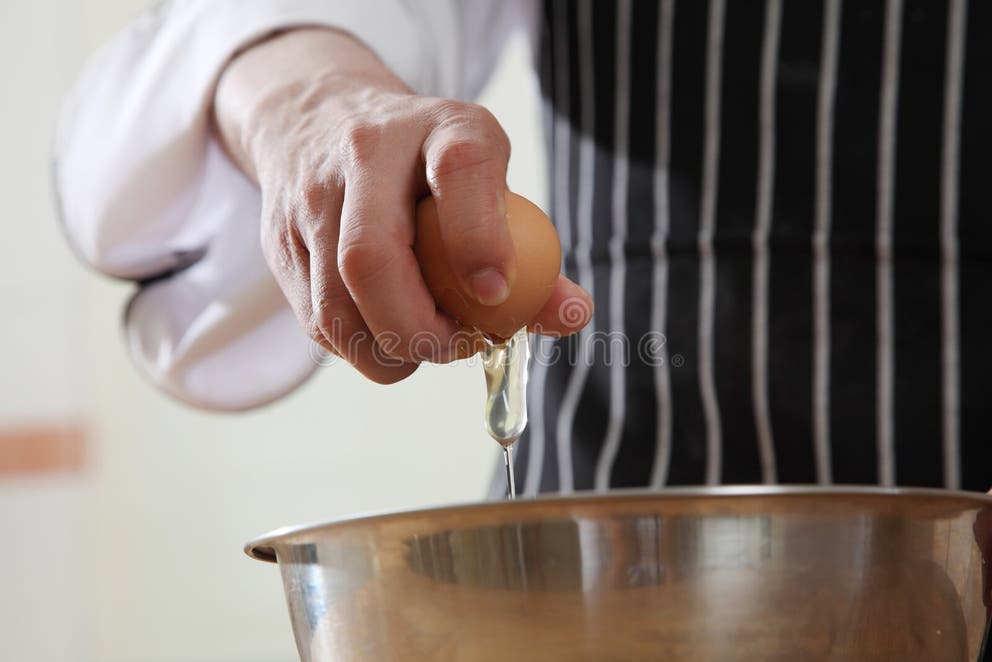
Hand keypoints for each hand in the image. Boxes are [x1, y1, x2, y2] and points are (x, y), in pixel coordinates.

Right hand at [214, 28, 590, 382]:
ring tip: (424, 344)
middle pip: (370, 257)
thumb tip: (572, 314)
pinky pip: (316, 321)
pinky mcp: (279, 240)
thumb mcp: (483, 178)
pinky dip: (359, 347)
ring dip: (388, 350)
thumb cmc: (422, 163)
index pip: (460, 168)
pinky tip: (386, 335)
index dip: (479, 238)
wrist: (318, 119)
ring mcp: (311, 197)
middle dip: (417, 328)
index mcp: (439, 127)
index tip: (497, 295)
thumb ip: (530, 250)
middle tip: (456, 346)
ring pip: (334, 305)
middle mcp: (366, 152)